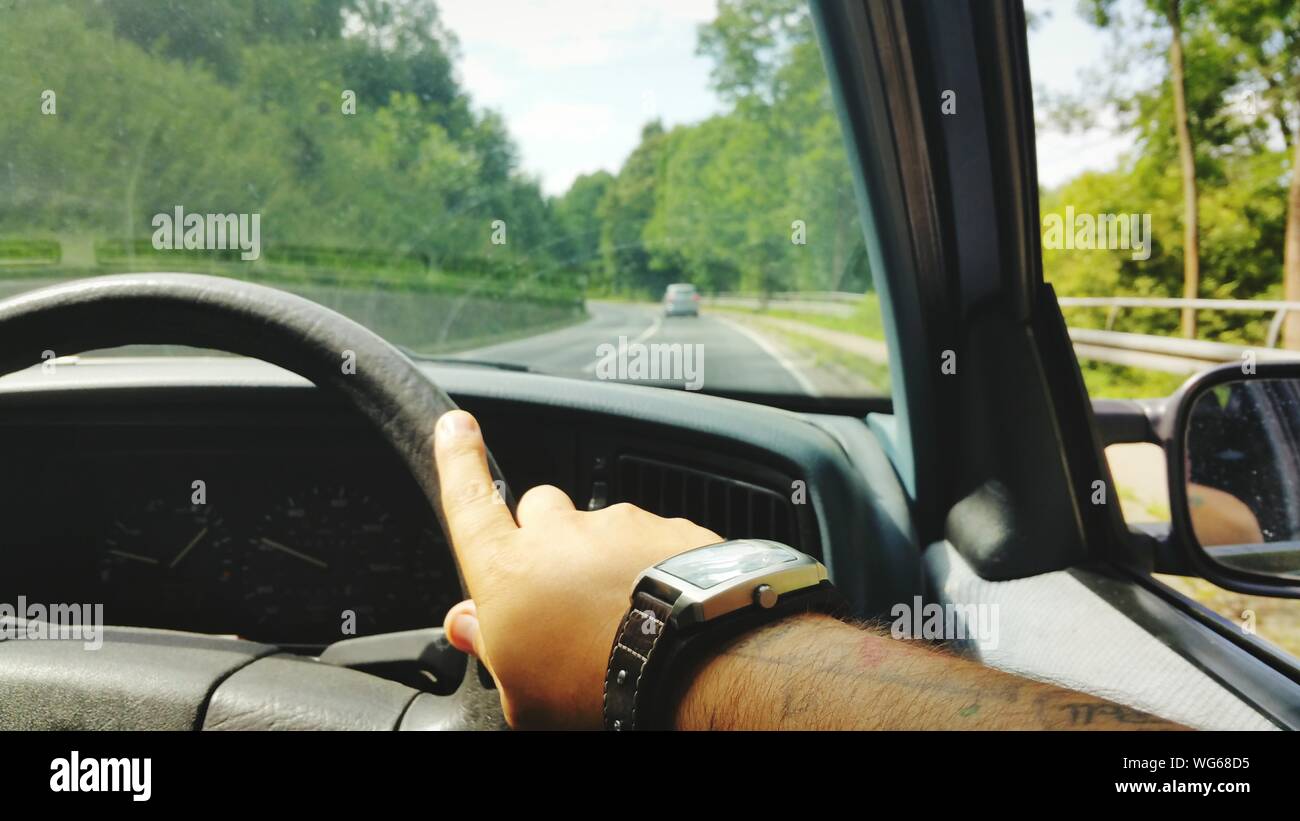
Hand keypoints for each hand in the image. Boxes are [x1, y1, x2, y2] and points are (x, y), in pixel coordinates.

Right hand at [433, 409, 720, 728]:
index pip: (469, 500)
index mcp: (509, 570)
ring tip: (624, 612)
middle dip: (547, 536)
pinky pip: (653, 539)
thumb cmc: (598, 689)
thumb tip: (465, 624)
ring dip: (605, 557)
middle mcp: (560, 533)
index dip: (458, 460)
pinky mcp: (670, 529)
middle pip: (541, 509)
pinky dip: (654, 564)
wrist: (696, 667)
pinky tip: (663, 606)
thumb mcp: (523, 693)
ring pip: (601, 527)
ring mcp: (620, 525)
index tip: (454, 426)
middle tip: (562, 590)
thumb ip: (490, 646)